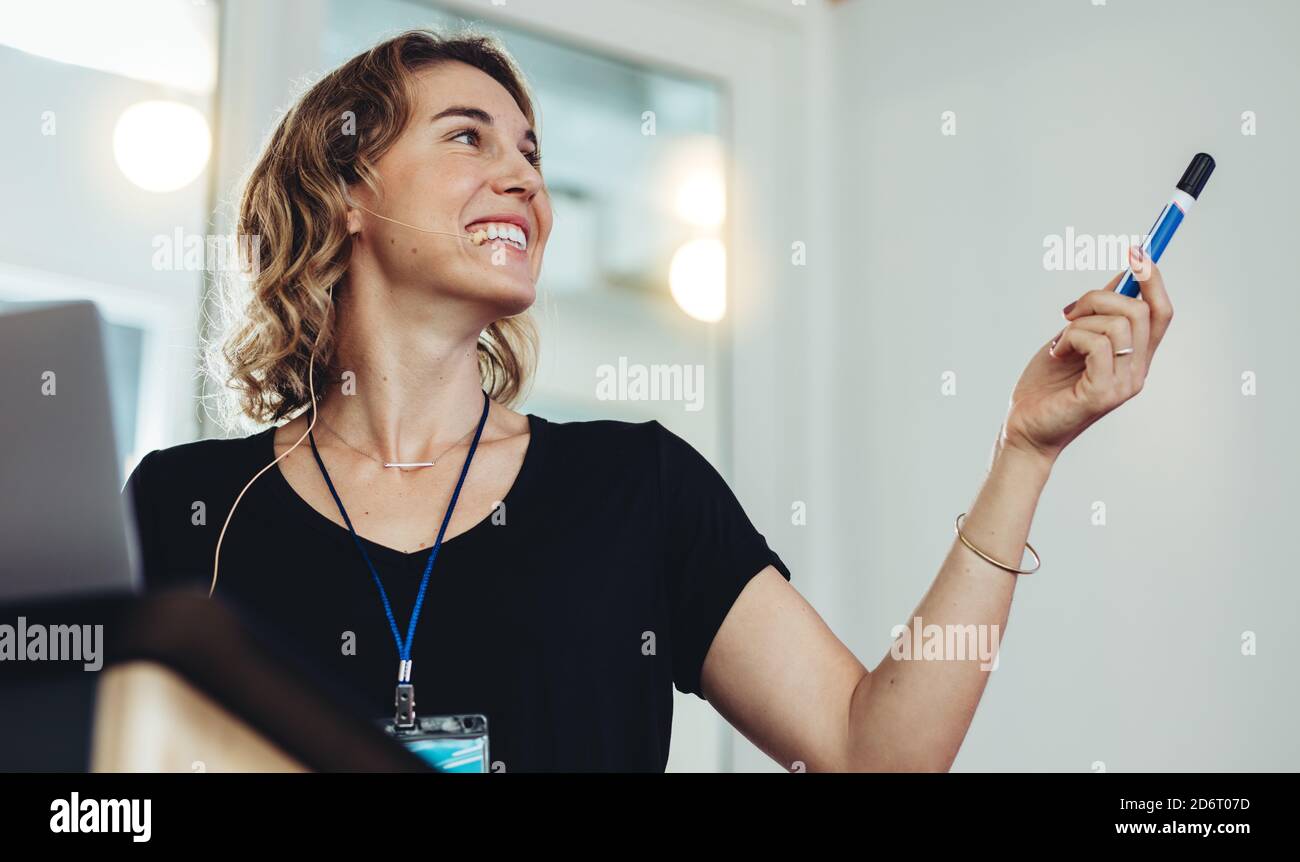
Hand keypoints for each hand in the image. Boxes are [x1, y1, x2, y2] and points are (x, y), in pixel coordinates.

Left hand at [1001, 245, 1173, 462]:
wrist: (1024, 429)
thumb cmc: (1046, 386)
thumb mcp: (1074, 339)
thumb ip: (1099, 314)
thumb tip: (1124, 275)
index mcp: (1135, 357)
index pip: (1162, 311)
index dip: (1154, 279)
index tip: (1137, 250)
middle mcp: (1137, 371)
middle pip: (1142, 311)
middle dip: (1099, 297)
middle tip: (1068, 312)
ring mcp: (1123, 384)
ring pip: (1119, 324)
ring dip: (1079, 322)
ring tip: (1059, 341)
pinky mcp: (1102, 393)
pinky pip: (1098, 344)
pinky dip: (1071, 338)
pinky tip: (1056, 353)